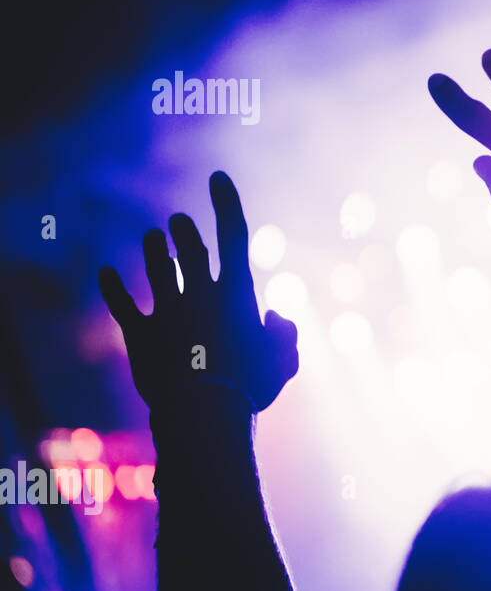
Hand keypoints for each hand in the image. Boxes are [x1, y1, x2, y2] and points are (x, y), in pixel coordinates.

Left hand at [98, 171, 297, 413]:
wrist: (202, 412)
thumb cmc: (251, 388)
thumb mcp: (284, 362)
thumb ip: (286, 335)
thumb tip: (277, 316)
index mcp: (237, 294)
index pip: (234, 236)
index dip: (226, 203)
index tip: (217, 177)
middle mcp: (200, 293)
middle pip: (191, 249)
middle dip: (186, 232)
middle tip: (178, 221)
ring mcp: (167, 311)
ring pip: (158, 270)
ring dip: (154, 251)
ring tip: (151, 236)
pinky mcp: (140, 334)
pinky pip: (122, 305)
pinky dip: (113, 287)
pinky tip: (104, 272)